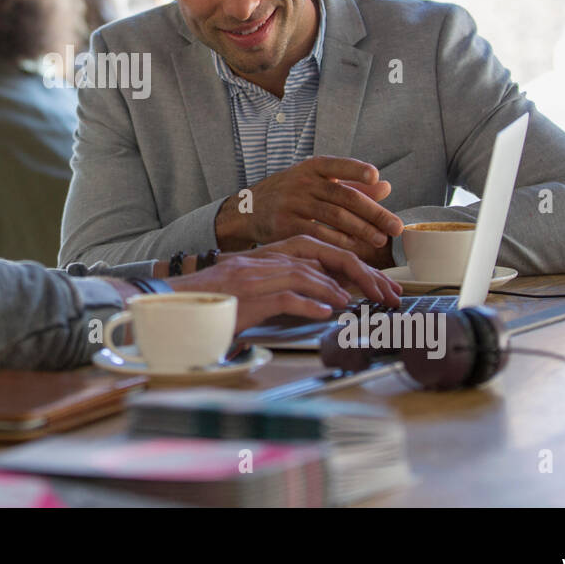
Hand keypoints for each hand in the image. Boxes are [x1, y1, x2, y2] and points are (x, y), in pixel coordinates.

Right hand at [173, 234, 402, 331]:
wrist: (176, 304)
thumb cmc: (216, 302)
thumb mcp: (255, 288)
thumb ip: (289, 285)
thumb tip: (330, 297)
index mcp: (270, 255)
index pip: (322, 250)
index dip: (357, 266)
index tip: (382, 285)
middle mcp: (265, 260)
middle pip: (324, 257)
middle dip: (362, 275)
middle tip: (388, 295)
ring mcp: (255, 277)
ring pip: (308, 274)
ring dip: (339, 290)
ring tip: (362, 304)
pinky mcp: (247, 297)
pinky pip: (285, 296)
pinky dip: (310, 304)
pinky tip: (328, 313)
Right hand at [214, 156, 403, 261]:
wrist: (248, 209)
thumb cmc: (292, 194)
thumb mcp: (317, 182)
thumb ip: (351, 185)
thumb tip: (385, 186)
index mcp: (312, 167)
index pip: (338, 165)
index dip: (356, 170)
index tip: (375, 175)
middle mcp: (302, 182)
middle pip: (343, 196)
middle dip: (373, 212)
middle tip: (395, 226)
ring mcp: (292, 204)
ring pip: (334, 216)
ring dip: (361, 230)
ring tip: (380, 239)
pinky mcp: (285, 225)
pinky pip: (317, 234)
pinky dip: (339, 241)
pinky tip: (355, 248)